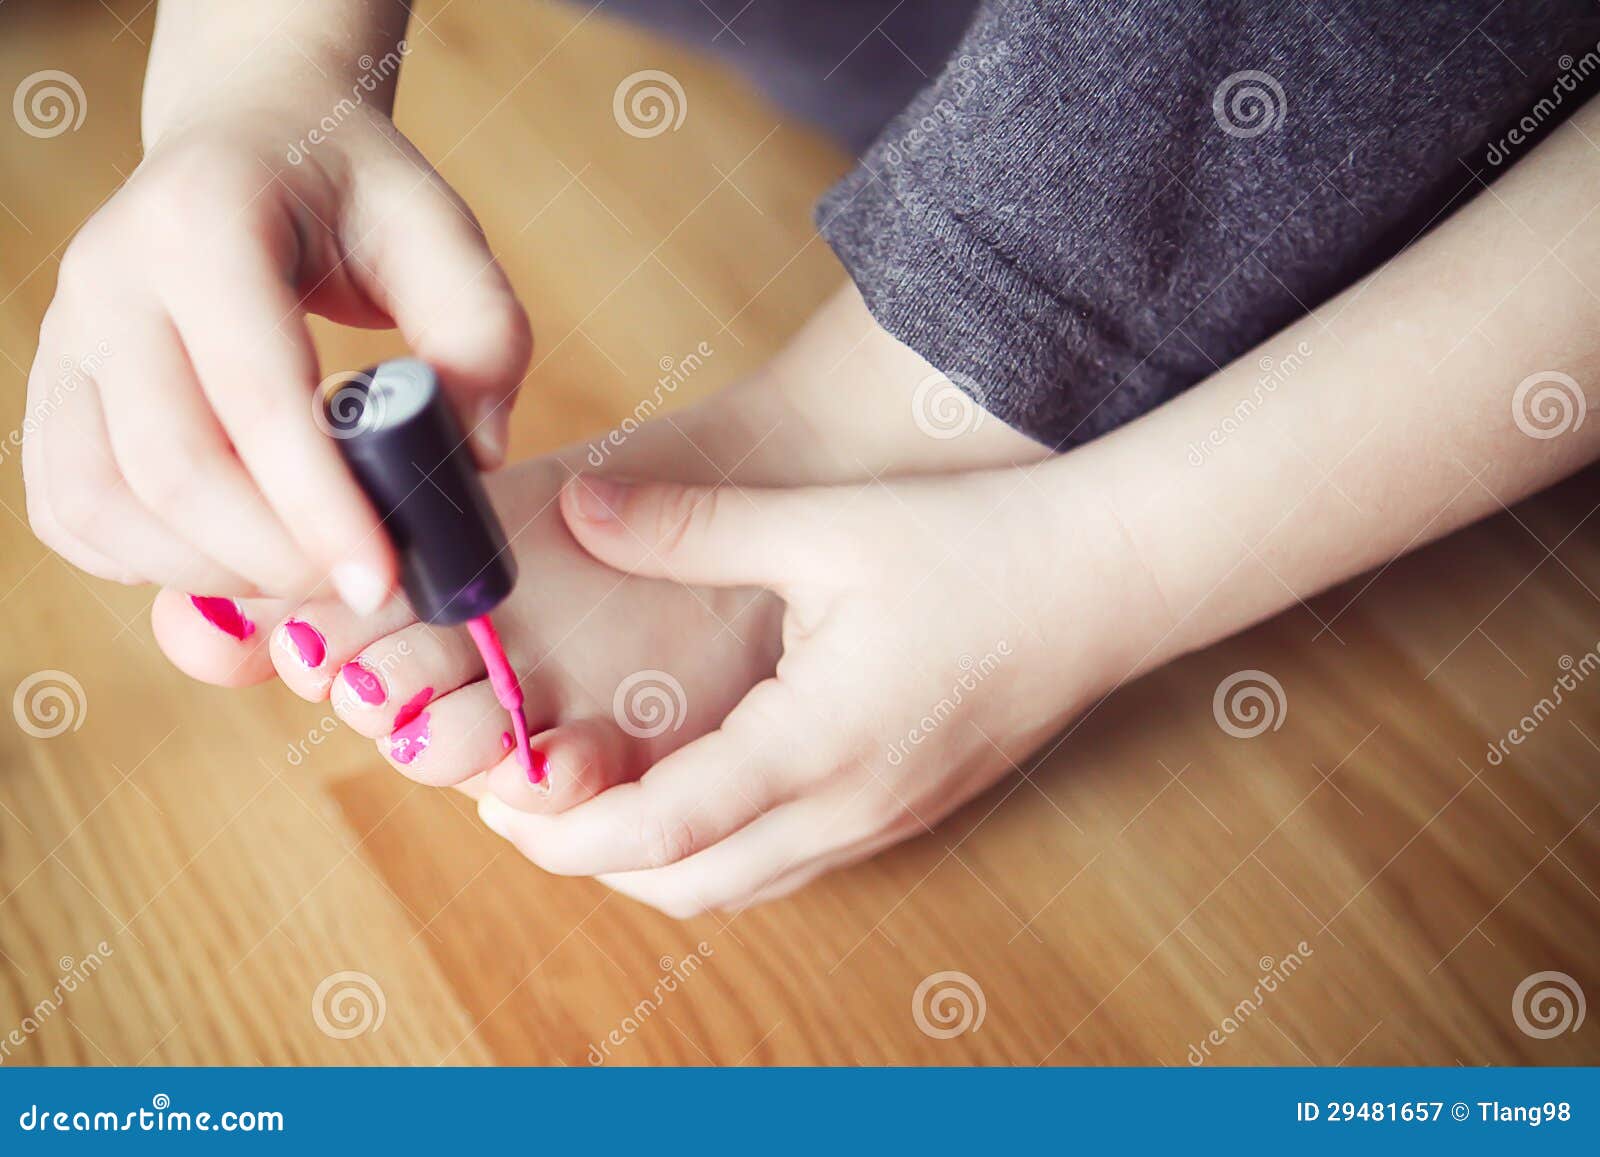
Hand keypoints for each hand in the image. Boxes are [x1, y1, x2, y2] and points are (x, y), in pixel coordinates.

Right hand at [23, 92, 530, 608]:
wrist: (252, 141)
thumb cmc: (354, 194)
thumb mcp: (441, 234)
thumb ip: (483, 336)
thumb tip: (475, 460)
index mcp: (205, 221)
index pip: (256, 395)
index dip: (319, 506)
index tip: (384, 579)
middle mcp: (109, 276)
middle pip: (171, 469)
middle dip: (274, 558)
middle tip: (362, 586)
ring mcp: (66, 334)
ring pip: (102, 505)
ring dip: (210, 573)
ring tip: (303, 572)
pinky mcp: (54, 386)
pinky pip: (70, 510)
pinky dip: (145, 563)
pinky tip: (228, 555)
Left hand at [475, 467, 1144, 915]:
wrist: (1108, 580)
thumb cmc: (980, 546)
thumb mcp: (825, 526)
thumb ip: (693, 524)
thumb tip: (584, 508)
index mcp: (821, 743)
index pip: (664, 829)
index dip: (565, 826)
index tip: (499, 795)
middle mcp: (849, 806)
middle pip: (688, 885)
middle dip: (589, 858)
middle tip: (522, 800)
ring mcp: (882, 821)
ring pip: (737, 888)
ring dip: (650, 861)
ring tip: (586, 797)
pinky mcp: (900, 811)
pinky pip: (784, 864)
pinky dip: (714, 849)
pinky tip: (686, 788)